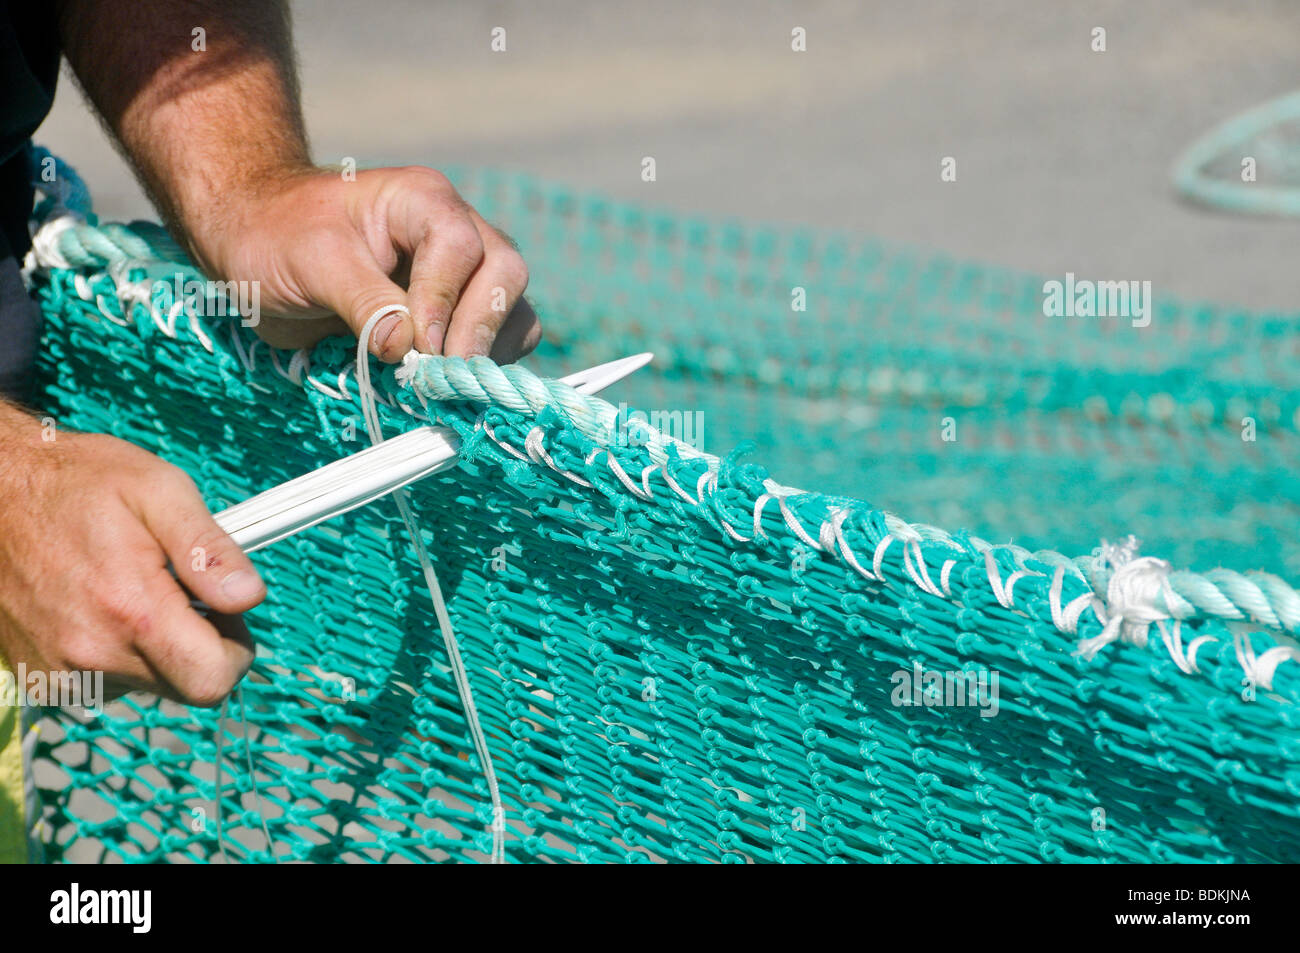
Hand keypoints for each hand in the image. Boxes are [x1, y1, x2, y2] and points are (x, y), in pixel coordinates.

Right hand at [0, 405, 264, 706]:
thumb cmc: (79, 483)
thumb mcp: (160, 491)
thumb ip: (209, 549)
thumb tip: (249, 596)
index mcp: (131, 612)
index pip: (212, 681)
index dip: (235, 651)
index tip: (225, 613)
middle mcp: (92, 654)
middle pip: (185, 686)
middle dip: (200, 645)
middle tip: (179, 589)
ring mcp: (60, 671)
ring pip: (148, 683)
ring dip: (157, 646)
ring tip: (131, 586)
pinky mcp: (41, 676)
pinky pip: (107, 680)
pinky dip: (119, 650)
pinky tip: (101, 603)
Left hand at [195, 166, 540, 363]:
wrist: (259, 242)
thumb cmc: (278, 236)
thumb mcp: (312, 263)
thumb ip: (364, 303)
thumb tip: (406, 349)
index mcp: (421, 200)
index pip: (460, 247)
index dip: (444, 300)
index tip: (418, 347)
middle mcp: (457, 229)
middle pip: (506, 273)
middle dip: (479, 328)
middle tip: (441, 375)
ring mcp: (466, 274)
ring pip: (515, 309)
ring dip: (488, 352)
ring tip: (441, 382)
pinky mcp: (463, 311)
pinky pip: (504, 337)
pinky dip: (487, 363)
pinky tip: (447, 380)